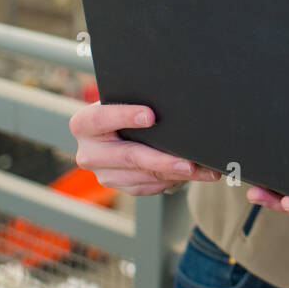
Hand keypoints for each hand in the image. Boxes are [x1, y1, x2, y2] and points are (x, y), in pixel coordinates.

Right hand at [70, 102, 220, 195]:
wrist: (122, 127)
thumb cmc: (129, 107)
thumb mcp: (127, 100)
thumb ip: (140, 100)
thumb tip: (174, 102)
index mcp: (85, 124)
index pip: (100, 119)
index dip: (124, 116)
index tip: (151, 116)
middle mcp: (89, 152)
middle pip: (129, 156)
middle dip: (163, 160)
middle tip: (189, 163)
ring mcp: (104, 173)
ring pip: (144, 177)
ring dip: (177, 175)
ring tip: (204, 171)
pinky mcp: (121, 186)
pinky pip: (149, 187)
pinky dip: (173, 181)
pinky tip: (193, 175)